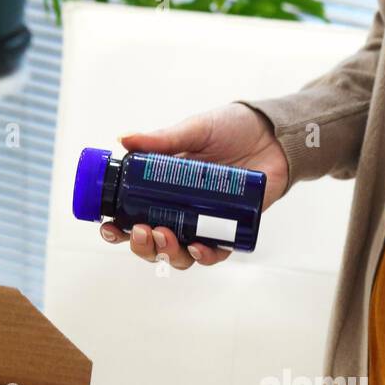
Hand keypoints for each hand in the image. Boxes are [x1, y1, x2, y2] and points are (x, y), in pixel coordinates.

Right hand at [103, 103, 289, 269]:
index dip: (119, 228)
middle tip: (142, 232)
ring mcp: (206, 221)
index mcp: (164, 188)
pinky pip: (216, 252)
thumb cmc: (233, 128)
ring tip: (165, 236)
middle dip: (143, 245)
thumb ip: (162, 139)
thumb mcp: (194, 130)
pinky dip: (205, 255)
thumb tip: (123, 140)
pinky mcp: (233, 228)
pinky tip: (198, 248)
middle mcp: (181, 209)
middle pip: (154, 242)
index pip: (134, 215)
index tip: (109, 228)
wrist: (275, 133)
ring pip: (180, 252)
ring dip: (168, 252)